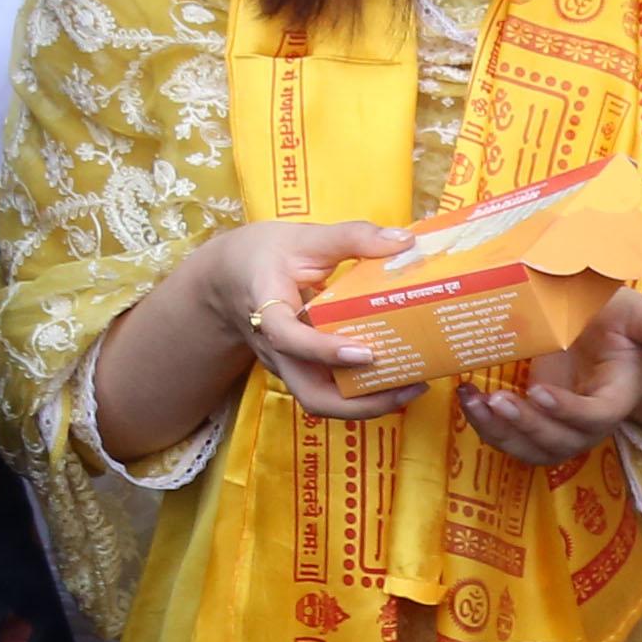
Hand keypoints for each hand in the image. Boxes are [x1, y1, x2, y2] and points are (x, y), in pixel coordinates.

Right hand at [179, 217, 425, 426]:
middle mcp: (276, 349)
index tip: (365, 353)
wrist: (228, 278)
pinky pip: (331, 390)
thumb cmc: (263, 255)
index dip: (323, 350)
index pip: (287, 337)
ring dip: (368, 404)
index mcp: (267, 309)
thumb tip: (404, 241)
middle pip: (310, 395)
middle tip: (409, 388)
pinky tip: (399, 378)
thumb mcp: (303, 237)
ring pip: (322, 402)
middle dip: (361, 404)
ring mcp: (289, 364)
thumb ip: (352, 236)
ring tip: (413, 388)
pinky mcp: (302, 368)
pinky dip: (364, 392)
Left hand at [464, 290, 641, 466]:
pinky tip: (469, 399)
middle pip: (561, 442)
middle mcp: (590, 423)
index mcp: (618, 397)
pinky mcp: (537, 423)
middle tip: (498, 399)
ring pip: (533, 450)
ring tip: (475, 402)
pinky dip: (488, 427)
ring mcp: (562, 428)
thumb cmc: (624, 323)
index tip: (539, 390)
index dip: (568, 411)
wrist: (609, 337)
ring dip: (501, 433)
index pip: (597, 417)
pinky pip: (513, 440)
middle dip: (527, 425)